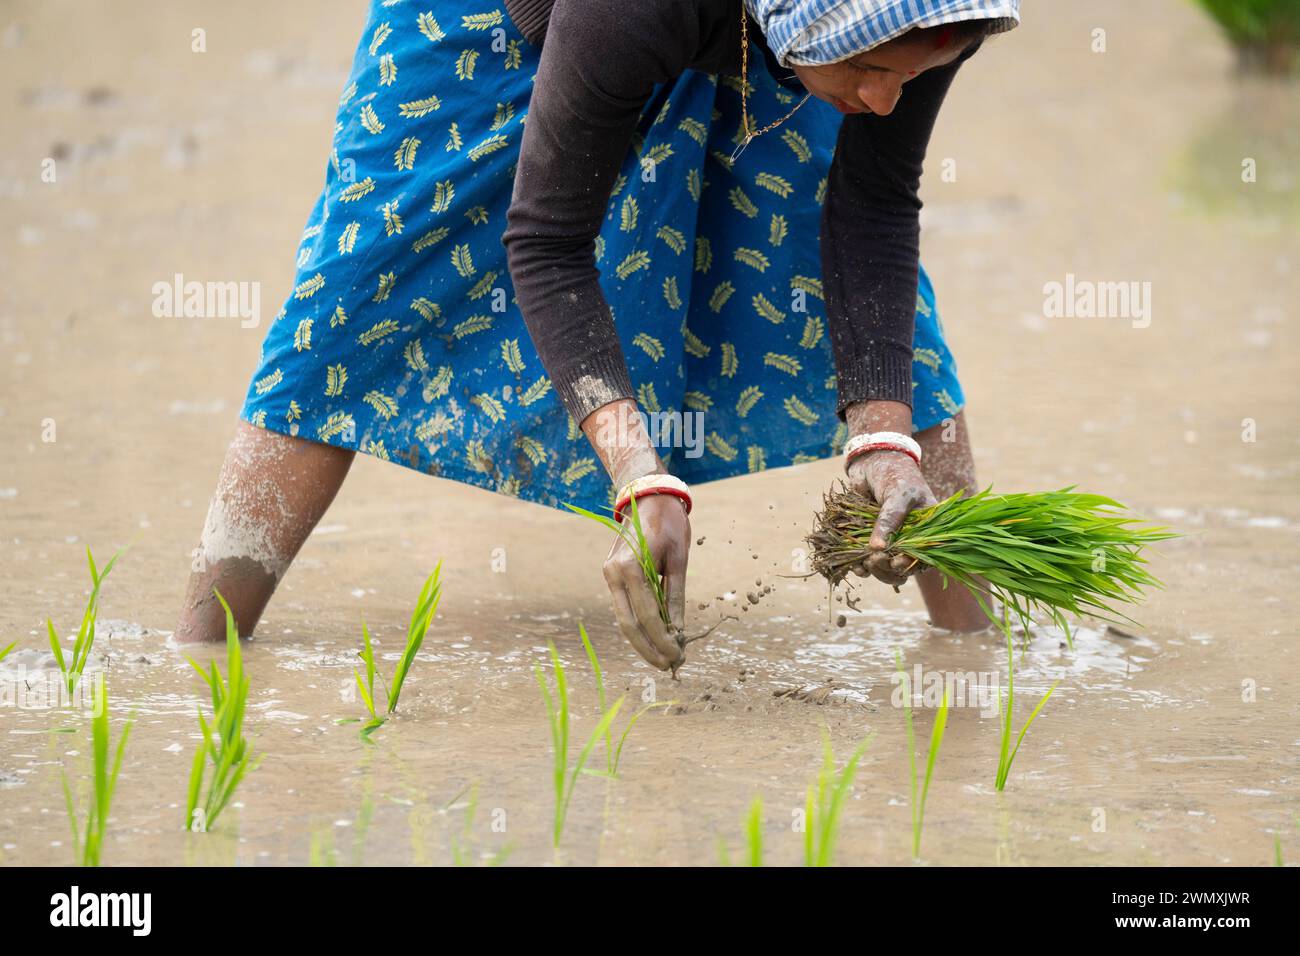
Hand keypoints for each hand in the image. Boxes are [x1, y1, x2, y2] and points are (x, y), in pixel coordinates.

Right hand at [602, 493, 688, 670]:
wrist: (648, 497)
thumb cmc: (669, 524)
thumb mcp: (679, 560)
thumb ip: (676, 596)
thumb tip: (679, 631)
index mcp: (630, 567)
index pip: (646, 615)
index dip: (662, 639)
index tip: (678, 656)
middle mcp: (613, 573)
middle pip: (629, 624)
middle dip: (649, 648)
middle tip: (669, 666)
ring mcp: (609, 574)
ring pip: (623, 618)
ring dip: (642, 641)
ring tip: (662, 658)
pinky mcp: (612, 575)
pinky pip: (624, 607)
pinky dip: (639, 625)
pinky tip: (653, 639)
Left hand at [846, 449, 934, 586]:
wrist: (872, 461)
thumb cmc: (895, 474)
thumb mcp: (899, 494)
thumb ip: (890, 519)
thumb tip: (877, 548)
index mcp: (926, 531)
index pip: (924, 559)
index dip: (911, 566)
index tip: (895, 563)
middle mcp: (909, 541)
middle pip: (901, 569)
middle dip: (888, 570)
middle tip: (875, 560)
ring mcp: (888, 541)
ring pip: (883, 568)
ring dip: (874, 570)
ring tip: (864, 563)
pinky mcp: (868, 540)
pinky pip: (866, 561)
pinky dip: (860, 566)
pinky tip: (855, 565)